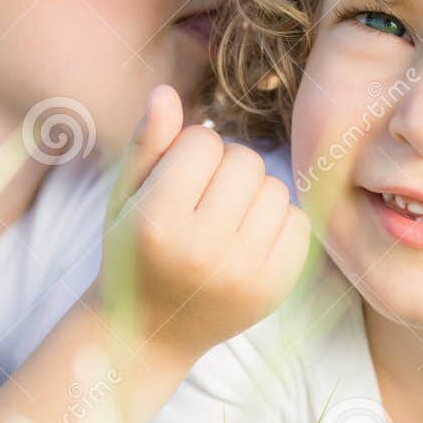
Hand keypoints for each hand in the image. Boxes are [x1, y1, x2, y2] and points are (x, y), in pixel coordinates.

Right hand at [101, 85, 310, 364]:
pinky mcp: (274, 290)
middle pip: (245, 161)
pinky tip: (247, 238)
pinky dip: (276, 221)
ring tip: (224, 217)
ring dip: (252, 192)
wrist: (151, 331)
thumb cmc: (133, 250)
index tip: (177, 175)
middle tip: (203, 196)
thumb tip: (166, 92)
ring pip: (274, 187)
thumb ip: (146, 143)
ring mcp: (243, 275)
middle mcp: (202, 252)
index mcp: (156, 223)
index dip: (190, 150)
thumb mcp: (125, 196)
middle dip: (225, 167)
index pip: (202, 143)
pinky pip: (297, 221)